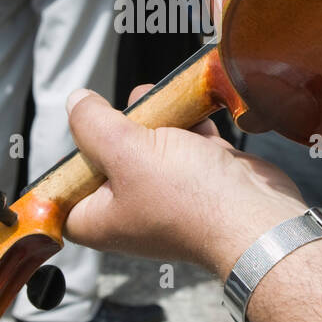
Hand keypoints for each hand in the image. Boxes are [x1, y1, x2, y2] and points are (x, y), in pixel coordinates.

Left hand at [64, 85, 306, 278]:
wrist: (258, 217)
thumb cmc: (190, 199)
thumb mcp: (126, 153)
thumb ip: (94, 124)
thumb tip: (76, 102)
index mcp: (100, 219)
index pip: (63, 193)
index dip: (65, 163)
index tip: (78, 132)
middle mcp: (129, 209)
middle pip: (106, 157)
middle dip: (119, 125)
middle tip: (131, 112)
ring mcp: (165, 193)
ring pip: (146, 144)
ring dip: (157, 118)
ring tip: (164, 103)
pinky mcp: (197, 177)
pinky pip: (183, 142)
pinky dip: (189, 125)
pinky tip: (195, 114)